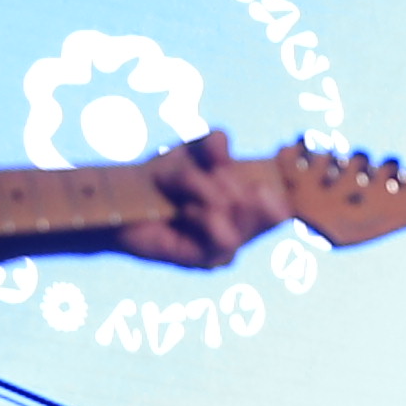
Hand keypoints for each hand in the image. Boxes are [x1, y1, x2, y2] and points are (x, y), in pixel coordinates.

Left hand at [116, 130, 297, 269]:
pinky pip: (225, 237)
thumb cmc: (162, 178)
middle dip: (230, 181)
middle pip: (267, 207)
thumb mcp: (190, 153)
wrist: (125, 201)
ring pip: (242, 218)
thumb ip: (210, 146)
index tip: (261, 184)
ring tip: (187, 195)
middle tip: (201, 176)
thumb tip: (222, 146)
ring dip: (212, 196)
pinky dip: (205, 216)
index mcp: (245, 205)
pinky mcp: (205, 260)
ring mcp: (224, 248)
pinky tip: (185, 211)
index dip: (278, 197)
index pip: (280, 208)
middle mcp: (241, 230)